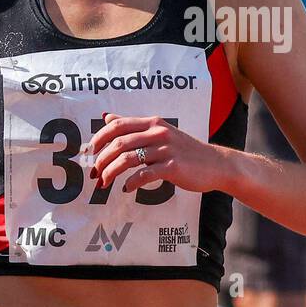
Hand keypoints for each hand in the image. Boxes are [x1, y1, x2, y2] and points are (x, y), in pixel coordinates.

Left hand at [86, 112, 227, 194]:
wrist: (216, 164)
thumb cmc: (185, 150)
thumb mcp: (160, 132)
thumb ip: (134, 126)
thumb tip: (107, 117)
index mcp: (152, 123)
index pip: (117, 125)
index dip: (99, 138)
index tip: (90, 152)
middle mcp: (158, 132)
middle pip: (119, 143)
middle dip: (101, 159)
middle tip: (95, 173)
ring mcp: (166, 149)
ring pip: (128, 159)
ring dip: (111, 173)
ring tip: (104, 183)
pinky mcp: (172, 166)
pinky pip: (144, 175)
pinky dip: (131, 183)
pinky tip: (126, 189)